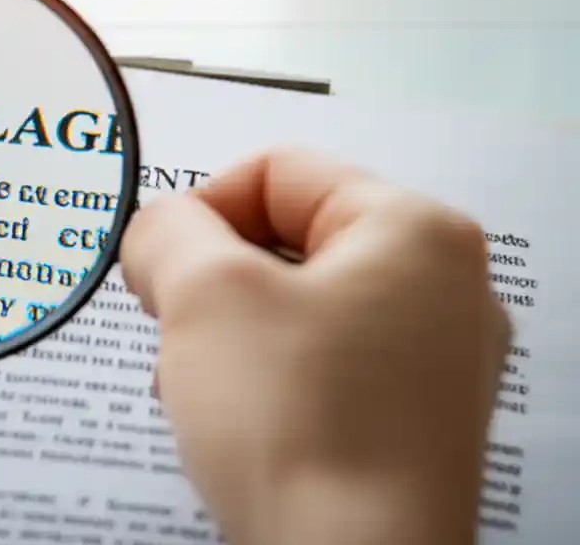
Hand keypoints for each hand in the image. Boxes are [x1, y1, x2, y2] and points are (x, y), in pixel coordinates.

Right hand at [121, 148, 509, 544]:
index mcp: (414, 230)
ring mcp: (431, 362)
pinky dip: (262, 382)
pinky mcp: (408, 422)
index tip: (156, 270)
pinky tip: (230, 426)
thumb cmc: (297, 426)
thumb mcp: (204, 295)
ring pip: (296, 309)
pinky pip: (318, 369)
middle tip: (172, 328)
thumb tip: (155, 231)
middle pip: (287, 240)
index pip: (276, 171)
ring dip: (227, 336)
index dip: (197, 209)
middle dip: (210, 282)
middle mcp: (443, 289)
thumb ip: (166, 232)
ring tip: (196, 388)